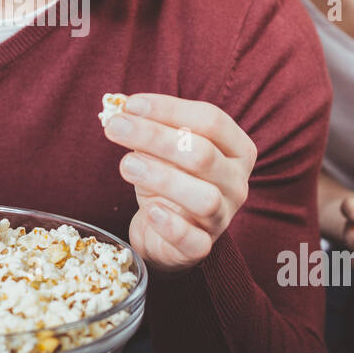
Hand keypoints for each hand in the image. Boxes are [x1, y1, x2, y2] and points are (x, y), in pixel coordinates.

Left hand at [102, 93, 256, 274]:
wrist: (163, 232)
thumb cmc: (168, 180)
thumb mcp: (161, 150)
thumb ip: (149, 128)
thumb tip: (121, 111)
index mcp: (236, 149)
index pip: (210, 120)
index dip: (169, 109)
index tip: (129, 105)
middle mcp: (237, 183)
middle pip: (203, 154)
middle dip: (155, 136)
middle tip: (115, 127)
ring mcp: (223, 218)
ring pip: (204, 197)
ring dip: (161, 177)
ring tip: (125, 165)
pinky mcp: (202, 247)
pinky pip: (193, 240)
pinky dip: (171, 225)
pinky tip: (149, 210)